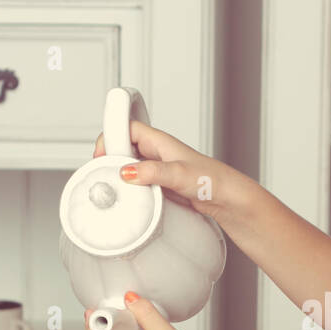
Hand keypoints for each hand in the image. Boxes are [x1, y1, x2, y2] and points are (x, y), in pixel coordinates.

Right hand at [93, 120, 257, 227]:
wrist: (228, 200)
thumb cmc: (213, 180)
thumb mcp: (179, 173)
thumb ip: (152, 172)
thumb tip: (127, 172)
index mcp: (160, 141)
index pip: (127, 128)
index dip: (112, 136)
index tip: (102, 154)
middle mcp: (157, 154)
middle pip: (124, 149)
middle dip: (112, 159)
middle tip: (105, 174)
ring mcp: (159, 171)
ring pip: (131, 168)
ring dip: (121, 177)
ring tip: (115, 188)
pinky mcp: (161, 187)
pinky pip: (139, 185)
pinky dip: (132, 191)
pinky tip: (131, 201)